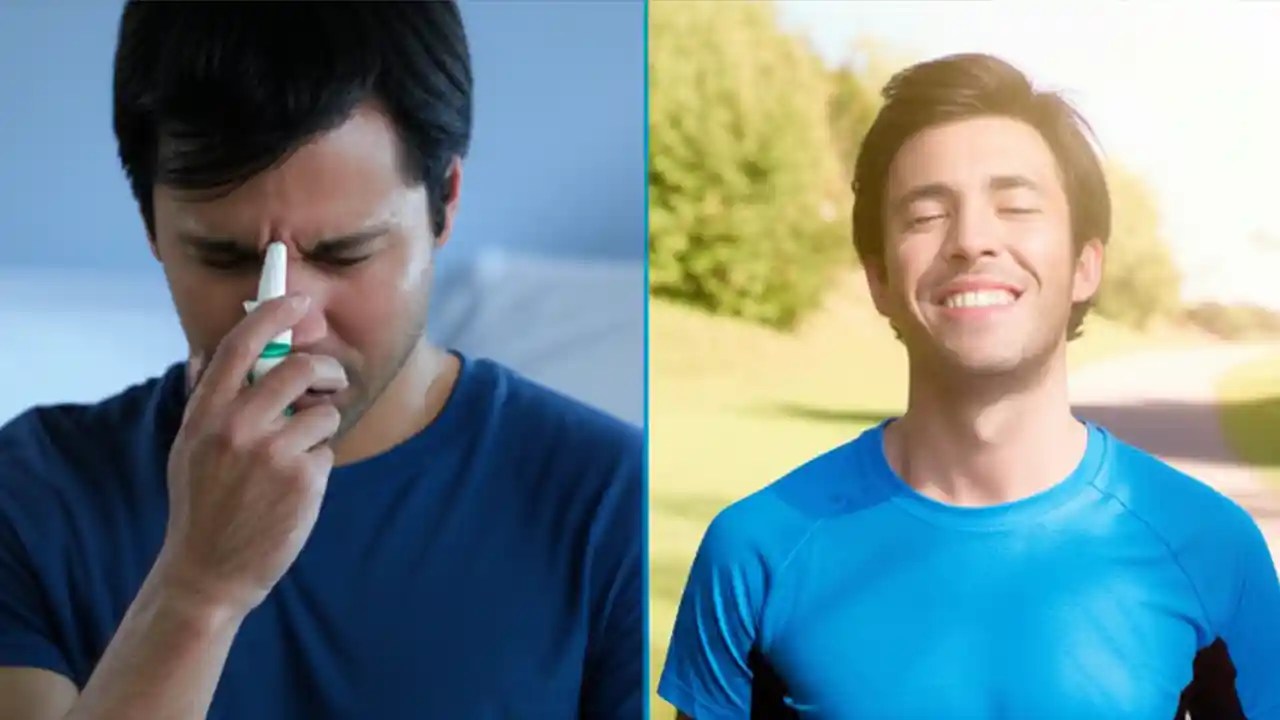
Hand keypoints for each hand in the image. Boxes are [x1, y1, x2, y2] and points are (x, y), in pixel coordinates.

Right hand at [156, 294, 347, 617]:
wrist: (209, 573)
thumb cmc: (202, 505)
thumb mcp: (189, 449)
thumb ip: (203, 400)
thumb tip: (206, 353)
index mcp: (205, 415)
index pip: (240, 345)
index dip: (273, 313)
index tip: (297, 299)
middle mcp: (236, 427)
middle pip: (299, 368)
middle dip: (325, 371)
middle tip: (329, 383)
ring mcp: (272, 453)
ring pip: (324, 411)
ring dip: (321, 428)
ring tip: (297, 456)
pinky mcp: (303, 479)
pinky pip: (328, 450)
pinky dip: (319, 464)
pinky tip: (295, 489)